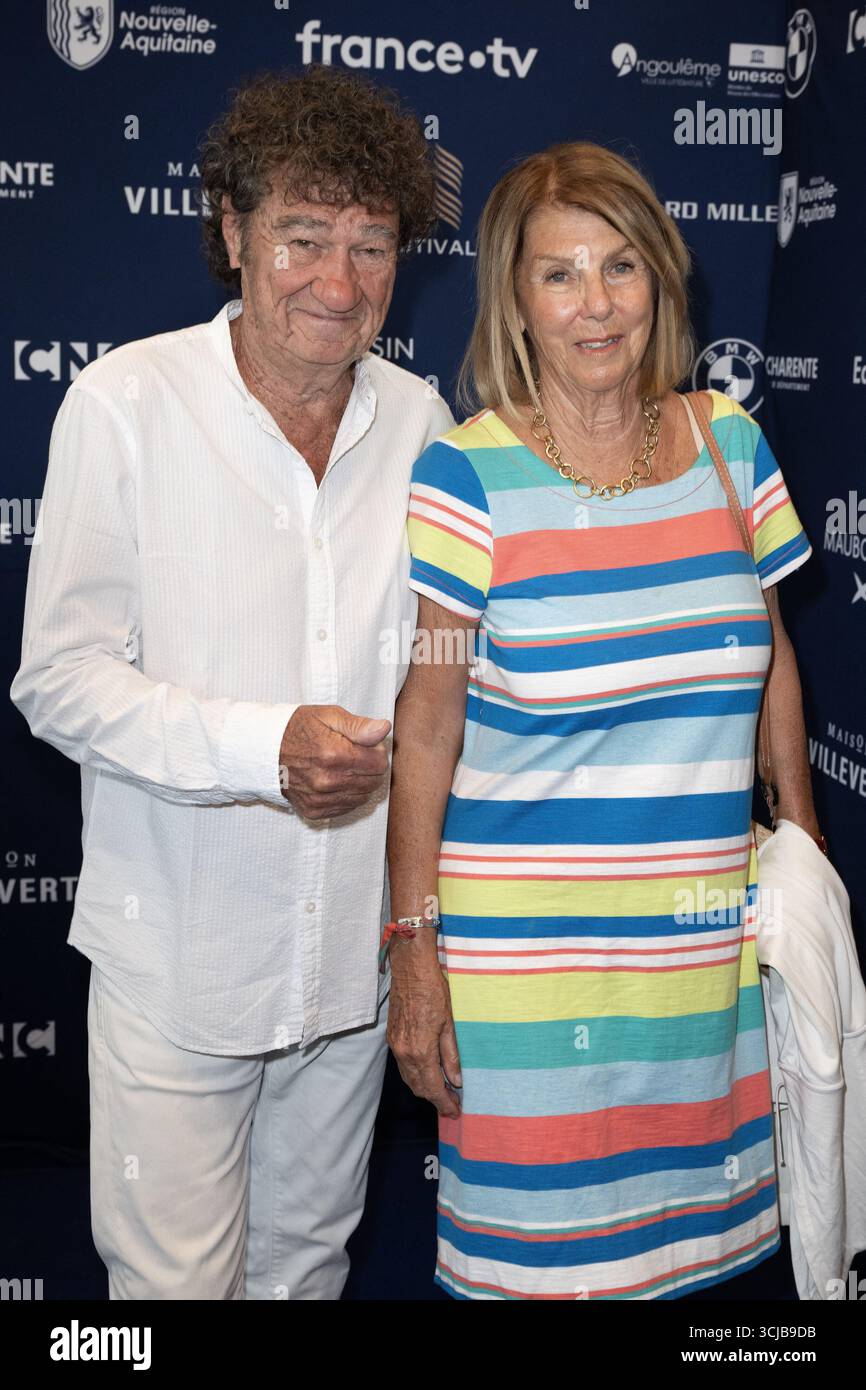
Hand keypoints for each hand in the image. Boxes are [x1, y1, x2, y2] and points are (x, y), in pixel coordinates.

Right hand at [278, 705, 389, 819]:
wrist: (264, 750)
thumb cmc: (298, 729)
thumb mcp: (328, 716)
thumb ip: (359, 726)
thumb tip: (384, 729)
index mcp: (333, 754)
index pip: (380, 763)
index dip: (375, 751)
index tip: (362, 744)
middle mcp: (327, 781)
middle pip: (373, 782)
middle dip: (369, 767)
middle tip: (352, 754)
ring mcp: (319, 799)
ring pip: (362, 797)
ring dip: (359, 783)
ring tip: (342, 767)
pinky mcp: (314, 811)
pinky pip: (346, 807)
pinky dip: (346, 795)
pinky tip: (333, 781)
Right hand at [387, 936, 461, 1117]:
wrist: (410, 970)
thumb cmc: (434, 991)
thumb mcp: (450, 1024)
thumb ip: (451, 1055)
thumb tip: (456, 1080)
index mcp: (420, 1051)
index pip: (433, 1087)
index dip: (445, 1102)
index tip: (456, 1111)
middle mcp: (404, 1052)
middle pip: (419, 1087)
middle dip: (435, 1099)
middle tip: (452, 1104)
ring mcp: (396, 1045)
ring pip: (409, 1078)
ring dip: (425, 1089)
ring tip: (443, 1092)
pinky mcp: (392, 1037)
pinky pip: (403, 1066)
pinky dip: (416, 1075)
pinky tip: (428, 1073)